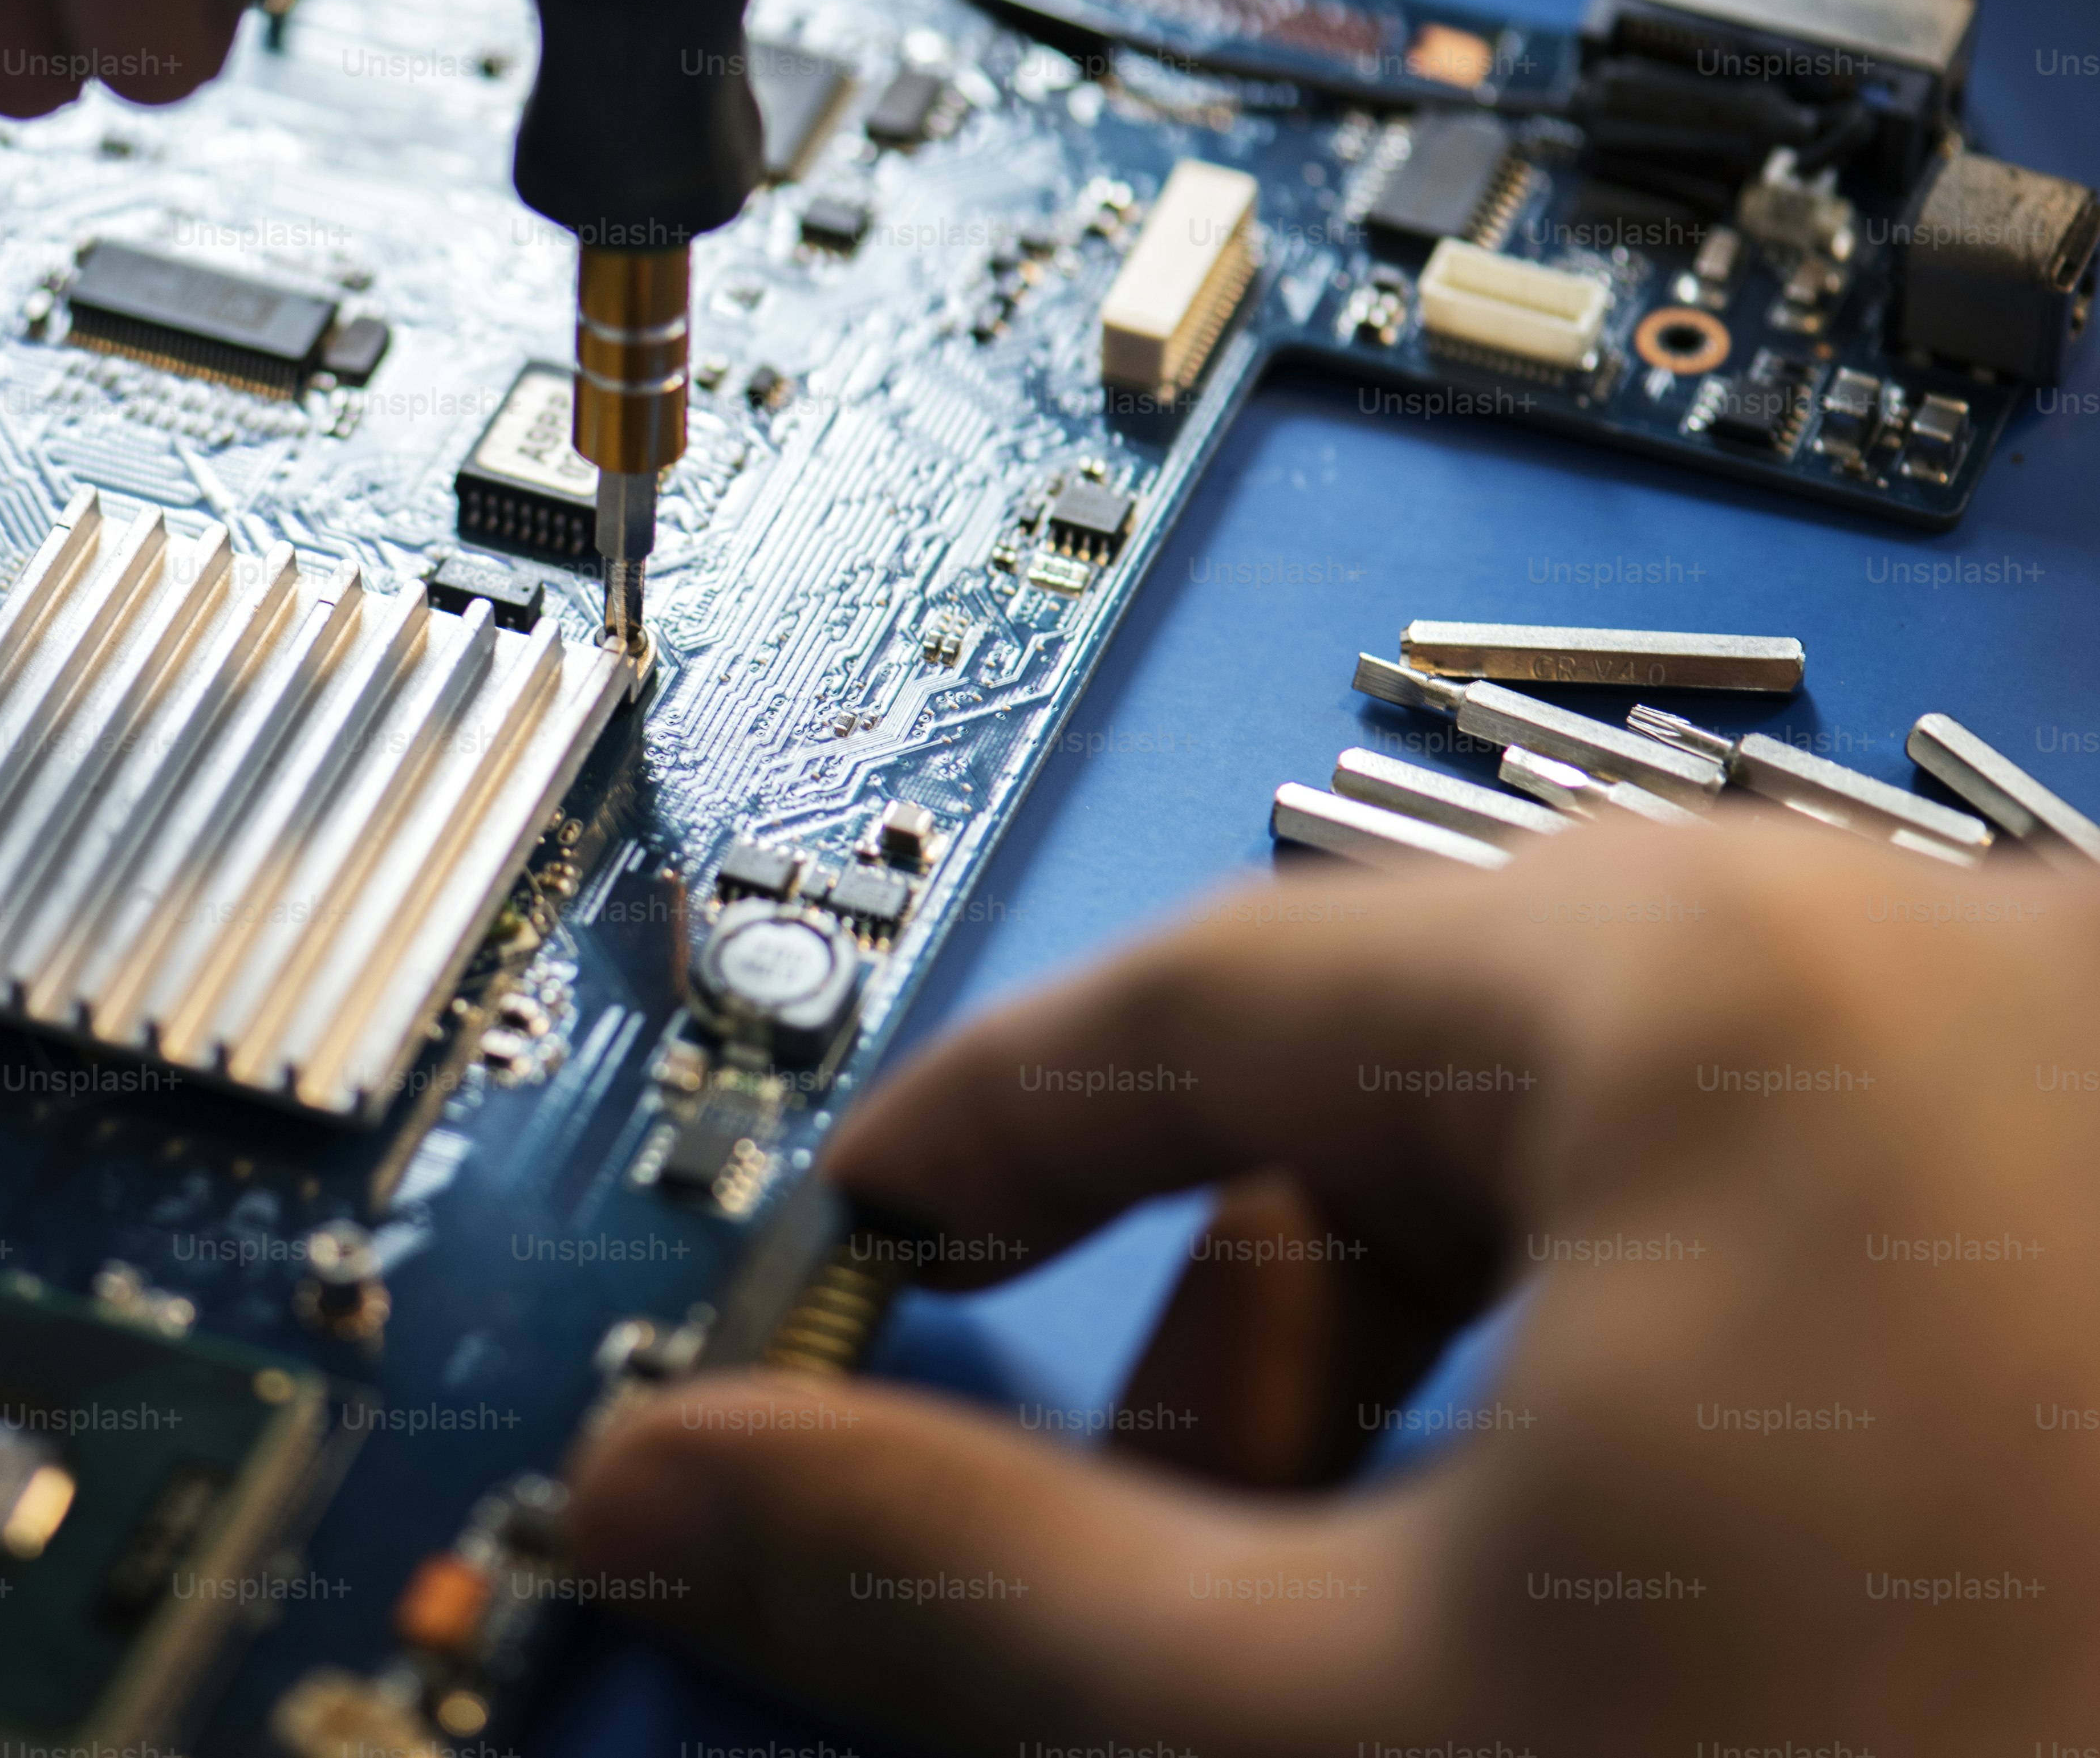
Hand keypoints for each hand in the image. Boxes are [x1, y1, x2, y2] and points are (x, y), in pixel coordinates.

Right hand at [568, 820, 2099, 1754]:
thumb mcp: (1349, 1726)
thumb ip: (965, 1582)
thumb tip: (675, 1494)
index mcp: (1716, 990)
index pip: (1204, 989)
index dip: (996, 1127)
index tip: (886, 1210)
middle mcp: (1928, 955)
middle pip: (1419, 1081)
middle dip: (1269, 1320)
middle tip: (1213, 1550)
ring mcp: (2064, 1067)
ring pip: (1617, 1142)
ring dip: (1463, 1354)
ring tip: (1455, 1599)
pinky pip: (1812, 1188)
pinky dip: (1666, 1350)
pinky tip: (1669, 1560)